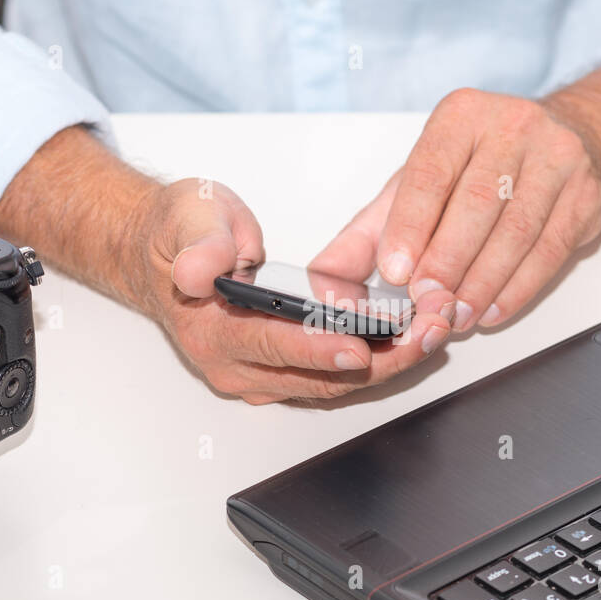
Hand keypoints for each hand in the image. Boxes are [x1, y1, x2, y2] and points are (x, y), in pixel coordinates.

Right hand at [132, 178, 456, 402]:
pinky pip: (336, 377)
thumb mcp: (187, 216)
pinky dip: (379, 360)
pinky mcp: (282, 375)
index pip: (271, 345)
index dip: (317, 348)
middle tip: (428, 332)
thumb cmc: (180, 235)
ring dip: (390, 362)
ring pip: (335, 384)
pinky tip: (414, 336)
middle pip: (318, 376)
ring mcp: (261, 377)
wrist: (165, 257)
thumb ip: (200, 243)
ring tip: (435, 330)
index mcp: (212, 330)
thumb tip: (201, 271)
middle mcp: (236, 366)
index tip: (358, 347)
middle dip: (381, 358)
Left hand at [313, 88, 600, 331]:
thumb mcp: (419, 182)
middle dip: (448, 261)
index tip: (394, 270)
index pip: (431, 171)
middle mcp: (512, 126)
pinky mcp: (586, 193)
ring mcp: (557, 157)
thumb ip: (371, 229)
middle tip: (426, 303)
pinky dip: (518, 288)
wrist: (571, 142)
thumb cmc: (482, 165)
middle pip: (478, 203)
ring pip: (517, 230)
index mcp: (460, 117)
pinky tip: (491, 309)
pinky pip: (549, 249)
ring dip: (482, 282)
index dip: (411, 225)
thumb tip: (324, 276)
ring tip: (454, 314)